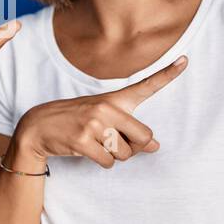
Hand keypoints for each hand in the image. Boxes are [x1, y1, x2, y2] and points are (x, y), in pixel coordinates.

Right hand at [8, 55, 188, 169]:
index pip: (145, 86)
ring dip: (114, 156)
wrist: (38, 126)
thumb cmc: (75, 121)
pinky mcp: (82, 141)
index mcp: (113, 99)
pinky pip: (108, 162)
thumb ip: (128, 127)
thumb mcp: (100, 116)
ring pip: (124, 153)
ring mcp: (93, 124)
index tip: (185, 60)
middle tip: (116, 143)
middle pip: (143, 137)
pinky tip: (87, 151)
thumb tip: (155, 146)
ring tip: (96, 144)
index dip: (167, 74)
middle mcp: (106, 108)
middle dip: (134, 148)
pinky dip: (102, 162)